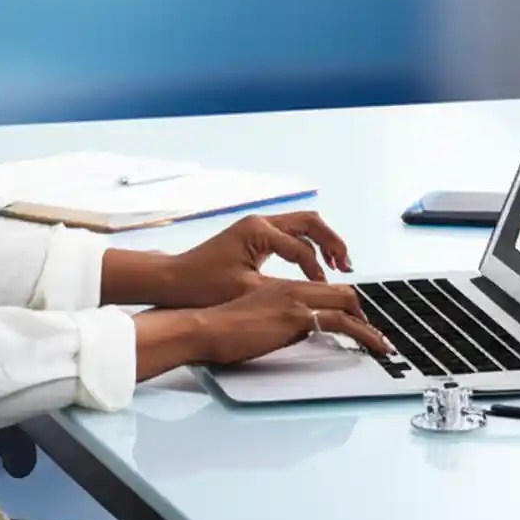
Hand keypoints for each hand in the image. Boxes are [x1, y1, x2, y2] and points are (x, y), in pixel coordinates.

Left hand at [164, 212, 353, 307]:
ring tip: (338, 264)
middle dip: (333, 243)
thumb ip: (282, 290)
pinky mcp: (254, 235)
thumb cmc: (202, 285)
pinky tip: (313, 265)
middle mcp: (260, 222)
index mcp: (259, 232)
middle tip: (346, 265)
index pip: (302, 249)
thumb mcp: (247, 291)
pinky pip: (290, 234)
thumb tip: (313, 297)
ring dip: (322, 242)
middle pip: (311, 222)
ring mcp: (257, 226)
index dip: (318, 273)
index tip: (325, 292)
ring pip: (302, 225)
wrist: (173, 280)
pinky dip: (306, 246)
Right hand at [195, 280, 392, 364]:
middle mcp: (293, 289)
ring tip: (382, 344)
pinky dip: (364, 335)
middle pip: (343, 293)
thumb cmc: (222, 329)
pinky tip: (373, 347)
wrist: (205, 329)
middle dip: (364, 313)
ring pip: (347, 303)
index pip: (327, 290)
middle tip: (376, 333)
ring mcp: (296, 300)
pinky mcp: (296, 316)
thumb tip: (303, 332)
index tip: (359, 321)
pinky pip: (341, 322)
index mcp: (283, 287)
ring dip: (369, 327)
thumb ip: (283, 322)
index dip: (348, 305)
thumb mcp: (259, 320)